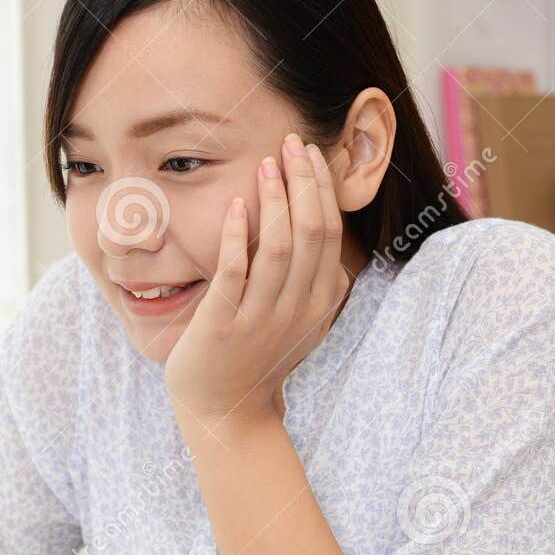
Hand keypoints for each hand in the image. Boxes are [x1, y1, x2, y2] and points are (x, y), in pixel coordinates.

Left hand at [163, 133, 349, 434]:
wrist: (226, 412)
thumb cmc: (257, 358)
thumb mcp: (300, 320)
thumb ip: (316, 282)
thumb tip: (327, 235)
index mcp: (319, 301)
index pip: (330, 232)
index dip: (321, 188)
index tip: (308, 153)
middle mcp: (297, 308)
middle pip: (312, 231)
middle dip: (303, 182)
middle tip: (291, 142)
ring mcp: (262, 318)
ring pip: (279, 247)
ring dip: (275, 199)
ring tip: (267, 164)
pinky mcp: (224, 325)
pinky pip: (236, 273)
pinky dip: (238, 235)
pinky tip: (237, 205)